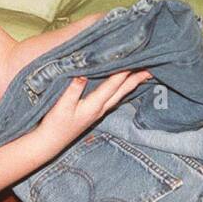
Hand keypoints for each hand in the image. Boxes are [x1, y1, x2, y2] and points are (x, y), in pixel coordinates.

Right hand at [32, 69, 152, 156]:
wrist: (50, 143)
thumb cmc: (55, 125)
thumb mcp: (61, 106)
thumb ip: (73, 89)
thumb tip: (83, 73)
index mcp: (95, 105)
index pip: (113, 84)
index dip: (125, 70)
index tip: (135, 58)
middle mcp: (101, 108)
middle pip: (123, 89)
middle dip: (137, 77)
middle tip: (152, 66)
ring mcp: (100, 111)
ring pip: (121, 94)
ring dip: (132, 82)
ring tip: (144, 73)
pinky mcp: (95, 112)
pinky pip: (114, 97)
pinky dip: (122, 88)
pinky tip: (125, 85)